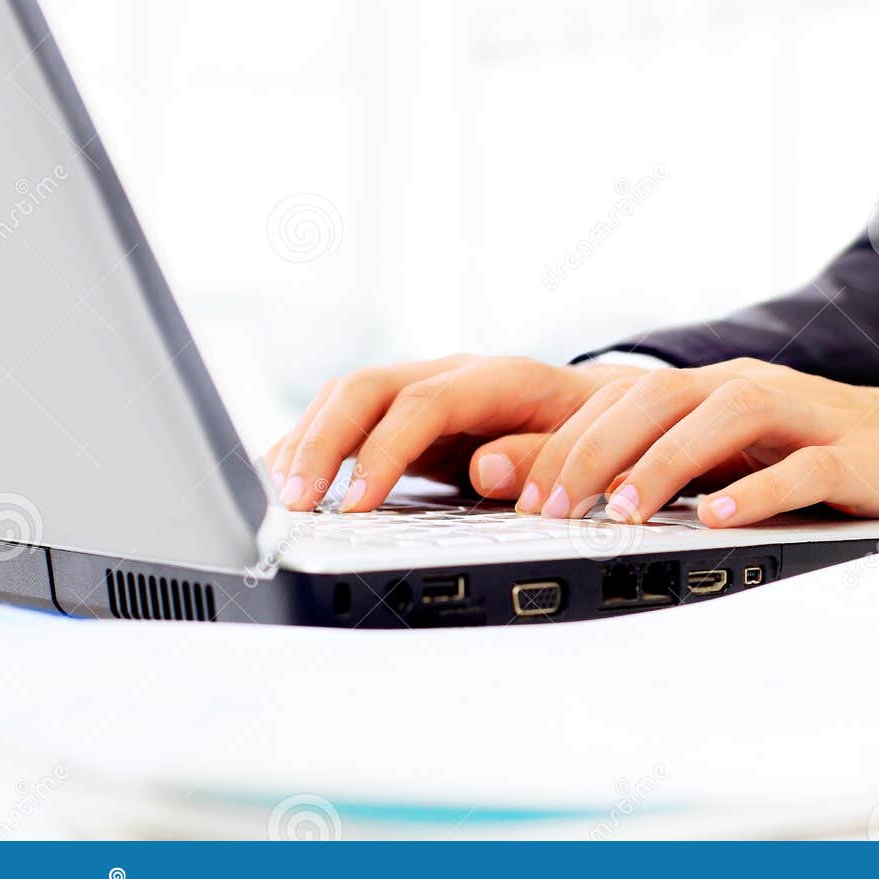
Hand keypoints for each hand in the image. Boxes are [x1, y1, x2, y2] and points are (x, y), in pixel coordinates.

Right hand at [264, 355, 643, 510]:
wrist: (601, 409)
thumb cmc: (593, 432)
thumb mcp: (585, 445)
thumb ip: (541, 456)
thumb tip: (487, 468)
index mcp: (498, 379)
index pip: (424, 404)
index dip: (384, 451)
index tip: (355, 504)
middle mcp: (451, 374)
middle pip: (366, 388)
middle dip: (323, 442)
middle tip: (295, 502)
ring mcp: (423, 388)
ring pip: (346, 398)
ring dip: (305, 443)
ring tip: (277, 497)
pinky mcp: (405, 415)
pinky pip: (346, 419)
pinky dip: (311, 447)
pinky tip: (285, 481)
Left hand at [515, 358, 878, 527]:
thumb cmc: (834, 461)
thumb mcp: (746, 462)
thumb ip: (678, 471)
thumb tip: (586, 502)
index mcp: (720, 391)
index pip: (625, 400)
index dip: (566, 444)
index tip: (520, 498)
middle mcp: (756, 391)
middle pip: (659, 396)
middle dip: (594, 451)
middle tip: (549, 510)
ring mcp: (810, 417)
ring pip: (725, 417)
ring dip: (664, 462)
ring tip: (620, 512)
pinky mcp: (858, 455)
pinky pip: (804, 466)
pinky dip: (758, 489)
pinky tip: (718, 518)